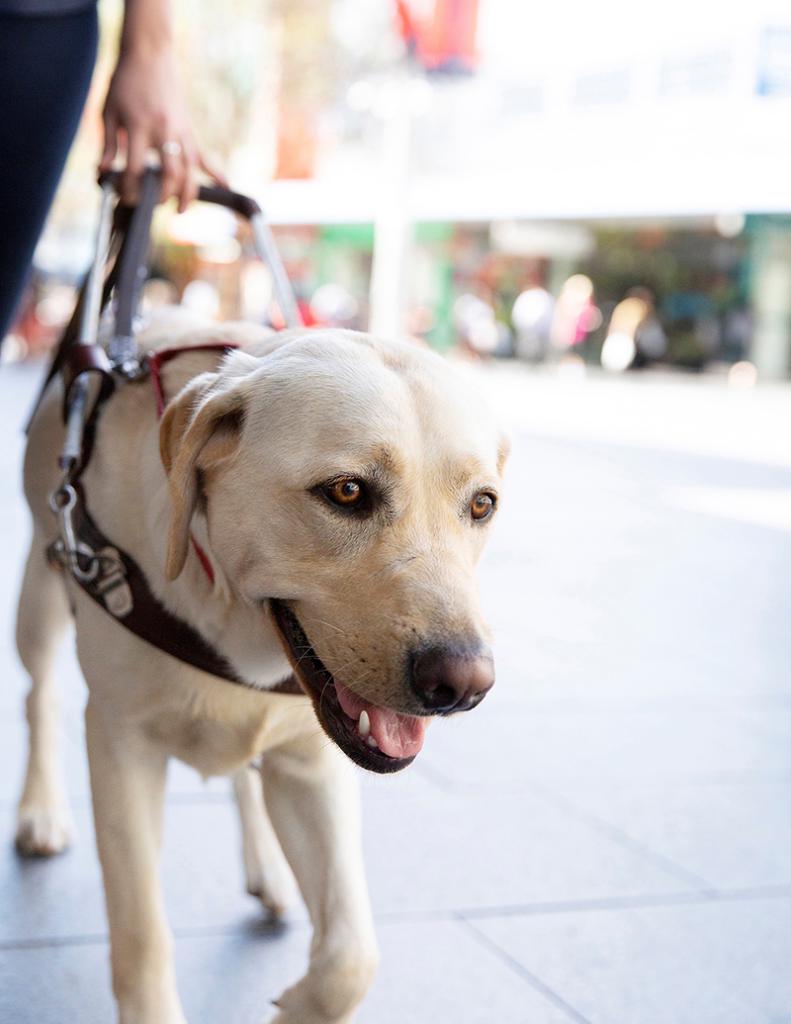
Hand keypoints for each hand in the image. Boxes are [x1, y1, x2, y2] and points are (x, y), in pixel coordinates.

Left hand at [99, 47, 225, 211]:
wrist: (149, 53)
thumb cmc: (125, 81)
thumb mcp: (109, 110)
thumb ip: (107, 144)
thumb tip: (102, 173)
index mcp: (139, 126)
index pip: (135, 168)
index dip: (129, 187)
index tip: (124, 195)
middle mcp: (164, 131)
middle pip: (169, 175)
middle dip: (161, 196)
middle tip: (151, 206)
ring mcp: (181, 131)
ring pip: (190, 171)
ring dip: (187, 194)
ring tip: (180, 211)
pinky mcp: (189, 130)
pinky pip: (205, 156)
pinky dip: (216, 173)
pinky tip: (226, 187)